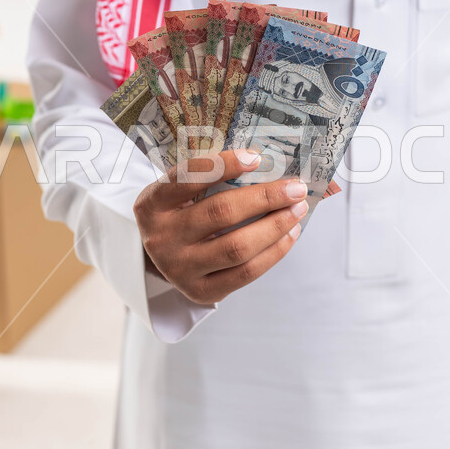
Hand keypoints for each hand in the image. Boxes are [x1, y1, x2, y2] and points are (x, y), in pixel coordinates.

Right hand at [134, 149, 308, 305]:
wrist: (162, 258)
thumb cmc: (180, 214)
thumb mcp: (179, 192)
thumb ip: (209, 176)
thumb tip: (265, 163)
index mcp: (152, 204)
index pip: (188, 178)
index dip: (223, 165)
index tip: (257, 157)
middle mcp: (161, 237)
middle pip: (221, 213)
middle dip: (265, 198)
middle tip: (295, 187)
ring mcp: (179, 268)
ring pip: (237, 247)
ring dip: (275, 226)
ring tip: (297, 210)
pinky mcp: (200, 291)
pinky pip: (245, 273)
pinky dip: (274, 252)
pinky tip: (289, 235)